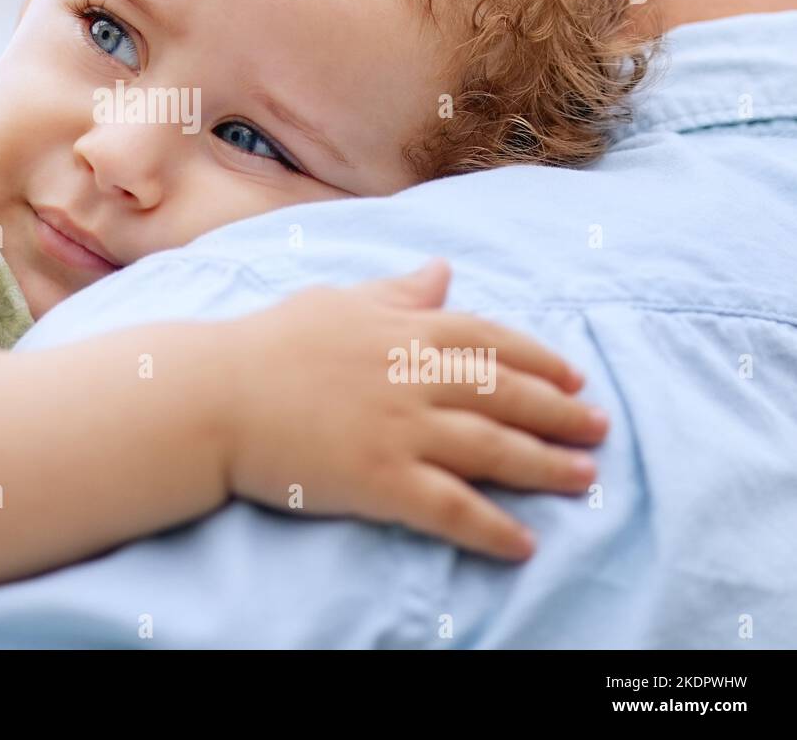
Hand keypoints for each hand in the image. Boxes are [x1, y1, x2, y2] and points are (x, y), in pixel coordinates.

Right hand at [221, 259, 607, 559]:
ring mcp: (399, 428)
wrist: (214, 395)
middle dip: (560, 411)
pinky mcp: (379, 479)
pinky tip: (523, 543)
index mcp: (403, 328)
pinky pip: (449, 508)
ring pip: (492, 448)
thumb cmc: (269, 343)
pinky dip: (490, 527)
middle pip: (506, 393)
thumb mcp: (337, 302)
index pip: (490, 339)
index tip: (572, 375)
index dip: (539, 358)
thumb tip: (442, 271)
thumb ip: (397, 292)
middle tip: (599, 427)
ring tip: (584, 478)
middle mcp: (413, 376)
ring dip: (545, 465)